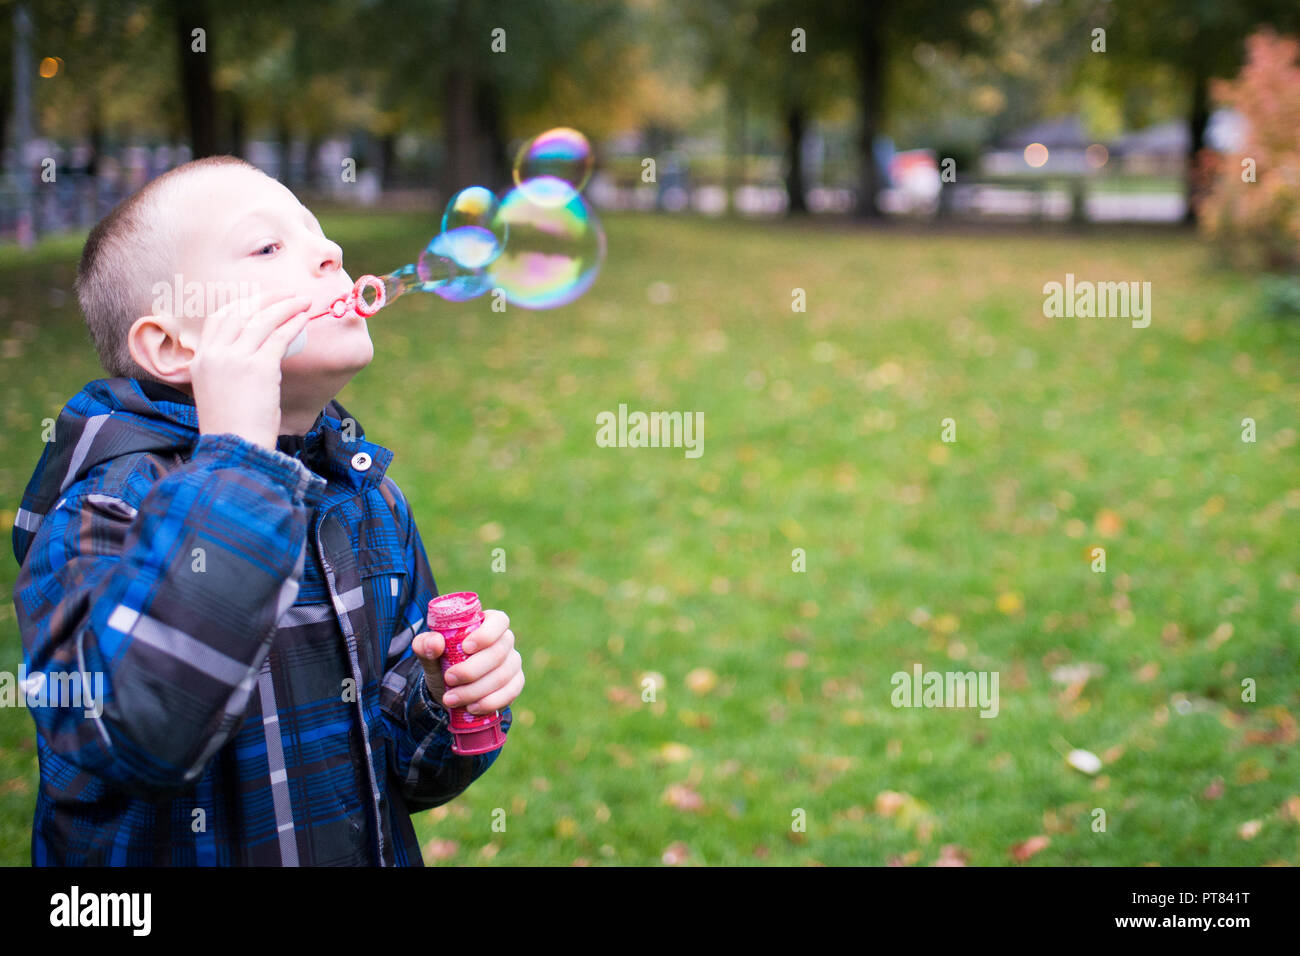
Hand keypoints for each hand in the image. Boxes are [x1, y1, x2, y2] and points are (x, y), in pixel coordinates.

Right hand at [190, 289, 313, 450]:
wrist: (236, 450)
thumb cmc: (234, 429)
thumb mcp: (219, 393)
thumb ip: (228, 372)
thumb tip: (255, 358)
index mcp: (199, 360)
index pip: (218, 319)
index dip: (241, 304)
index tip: (261, 300)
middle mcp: (213, 355)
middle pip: (240, 312)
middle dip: (267, 298)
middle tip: (288, 293)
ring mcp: (234, 360)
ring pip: (262, 320)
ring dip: (286, 306)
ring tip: (303, 302)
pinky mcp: (258, 368)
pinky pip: (279, 337)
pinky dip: (293, 324)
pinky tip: (304, 319)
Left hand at [412, 609, 524, 714]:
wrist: (449, 688)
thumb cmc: (443, 661)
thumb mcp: (429, 653)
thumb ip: (426, 644)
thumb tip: (436, 643)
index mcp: (489, 623)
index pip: (499, 621)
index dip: (486, 634)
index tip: (465, 648)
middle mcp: (506, 640)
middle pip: (499, 652)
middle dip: (472, 670)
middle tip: (448, 679)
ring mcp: (513, 662)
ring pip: (502, 676)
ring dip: (475, 690)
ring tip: (451, 699)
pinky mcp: (516, 683)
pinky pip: (510, 692)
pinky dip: (490, 702)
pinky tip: (471, 708)